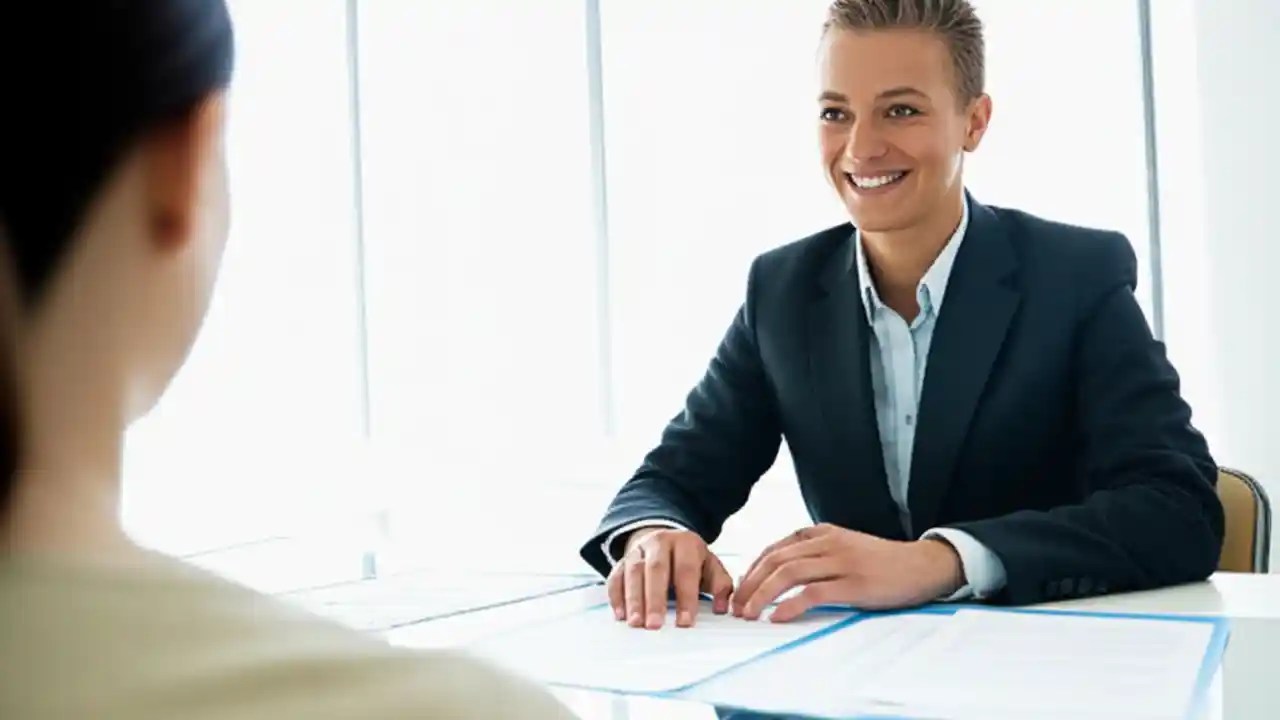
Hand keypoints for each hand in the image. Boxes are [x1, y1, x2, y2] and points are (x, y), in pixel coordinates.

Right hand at [606, 527, 733, 629]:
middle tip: (654, 625)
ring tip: (635, 623)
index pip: (686, 570)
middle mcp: (660, 543)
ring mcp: (639, 551)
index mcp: (686, 543)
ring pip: (633, 572)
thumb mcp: (710, 566)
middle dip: (654, 598)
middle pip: (655, 569)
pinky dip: (616, 596)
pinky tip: (620, 615)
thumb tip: (722, 607)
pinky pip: (615, 576)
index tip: (685, 622)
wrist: (665, 539)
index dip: (686, 597)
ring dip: (633, 599)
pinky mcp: (622, 561)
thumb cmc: (690, 560)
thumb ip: (721, 585)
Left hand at [731, 523, 963, 621]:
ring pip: (789, 574)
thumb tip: (782, 571)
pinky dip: (790, 605)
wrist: (922, 566)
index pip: (776, 548)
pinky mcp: (854, 584)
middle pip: (776, 560)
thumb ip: (818, 552)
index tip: (740, 589)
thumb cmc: (882, 561)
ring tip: (749, 613)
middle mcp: (829, 543)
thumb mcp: (846, 546)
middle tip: (736, 606)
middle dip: (750, 583)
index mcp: (823, 533)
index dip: (753, 569)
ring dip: (762, 594)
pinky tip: (776, 617)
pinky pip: (813, 593)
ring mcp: (841, 562)